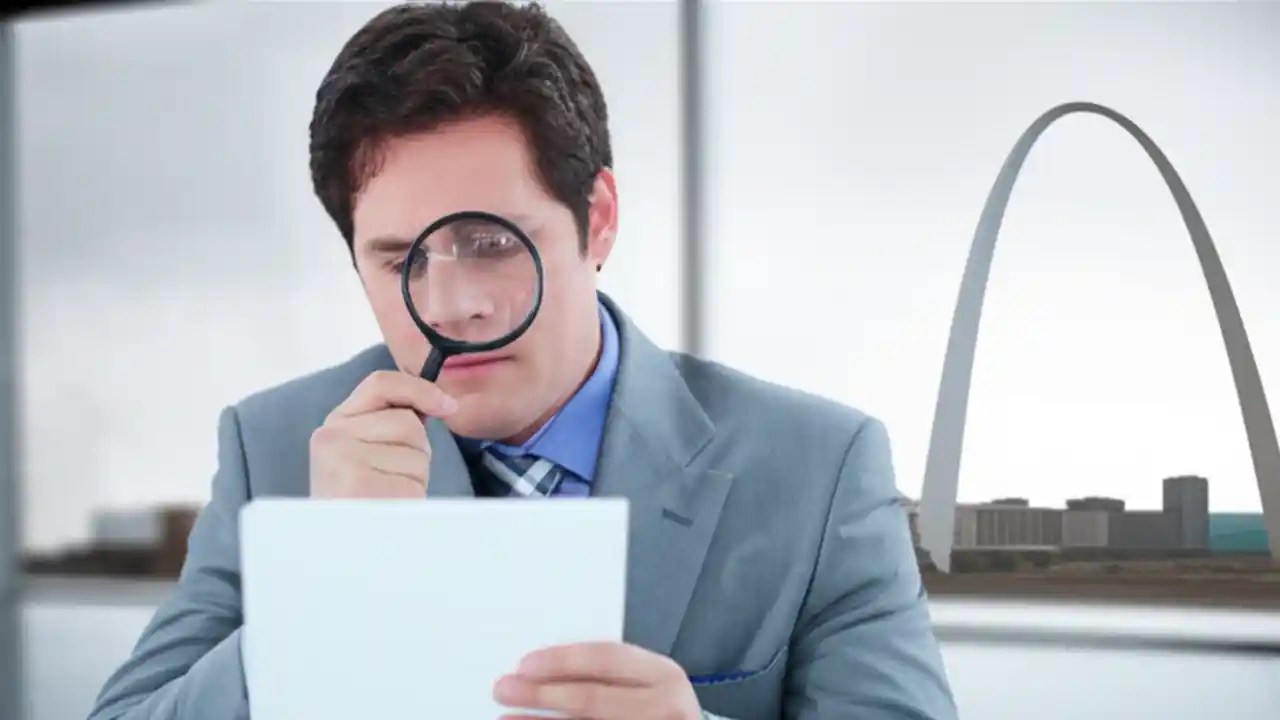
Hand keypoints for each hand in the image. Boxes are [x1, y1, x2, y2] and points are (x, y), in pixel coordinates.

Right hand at [309, 370, 457, 497]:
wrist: (336, 556)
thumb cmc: (361, 505)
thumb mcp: (368, 456)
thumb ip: (391, 425)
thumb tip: (445, 403)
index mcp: (334, 426)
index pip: (381, 383)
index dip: (420, 389)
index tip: (448, 406)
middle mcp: (332, 436)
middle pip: (408, 423)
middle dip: (416, 452)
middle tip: (390, 482)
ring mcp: (342, 458)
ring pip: (417, 452)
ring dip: (415, 478)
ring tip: (387, 496)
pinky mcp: (357, 482)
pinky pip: (414, 478)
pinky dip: (412, 496)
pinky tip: (389, 509)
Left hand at [494, 642, 701, 719]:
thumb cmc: (656, 706)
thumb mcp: (644, 680)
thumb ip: (606, 672)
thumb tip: (541, 668)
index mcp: (664, 675)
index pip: (606, 658)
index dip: (561, 660)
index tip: (524, 665)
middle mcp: (664, 707)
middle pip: (591, 698)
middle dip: (542, 694)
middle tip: (504, 689)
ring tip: (507, 718)